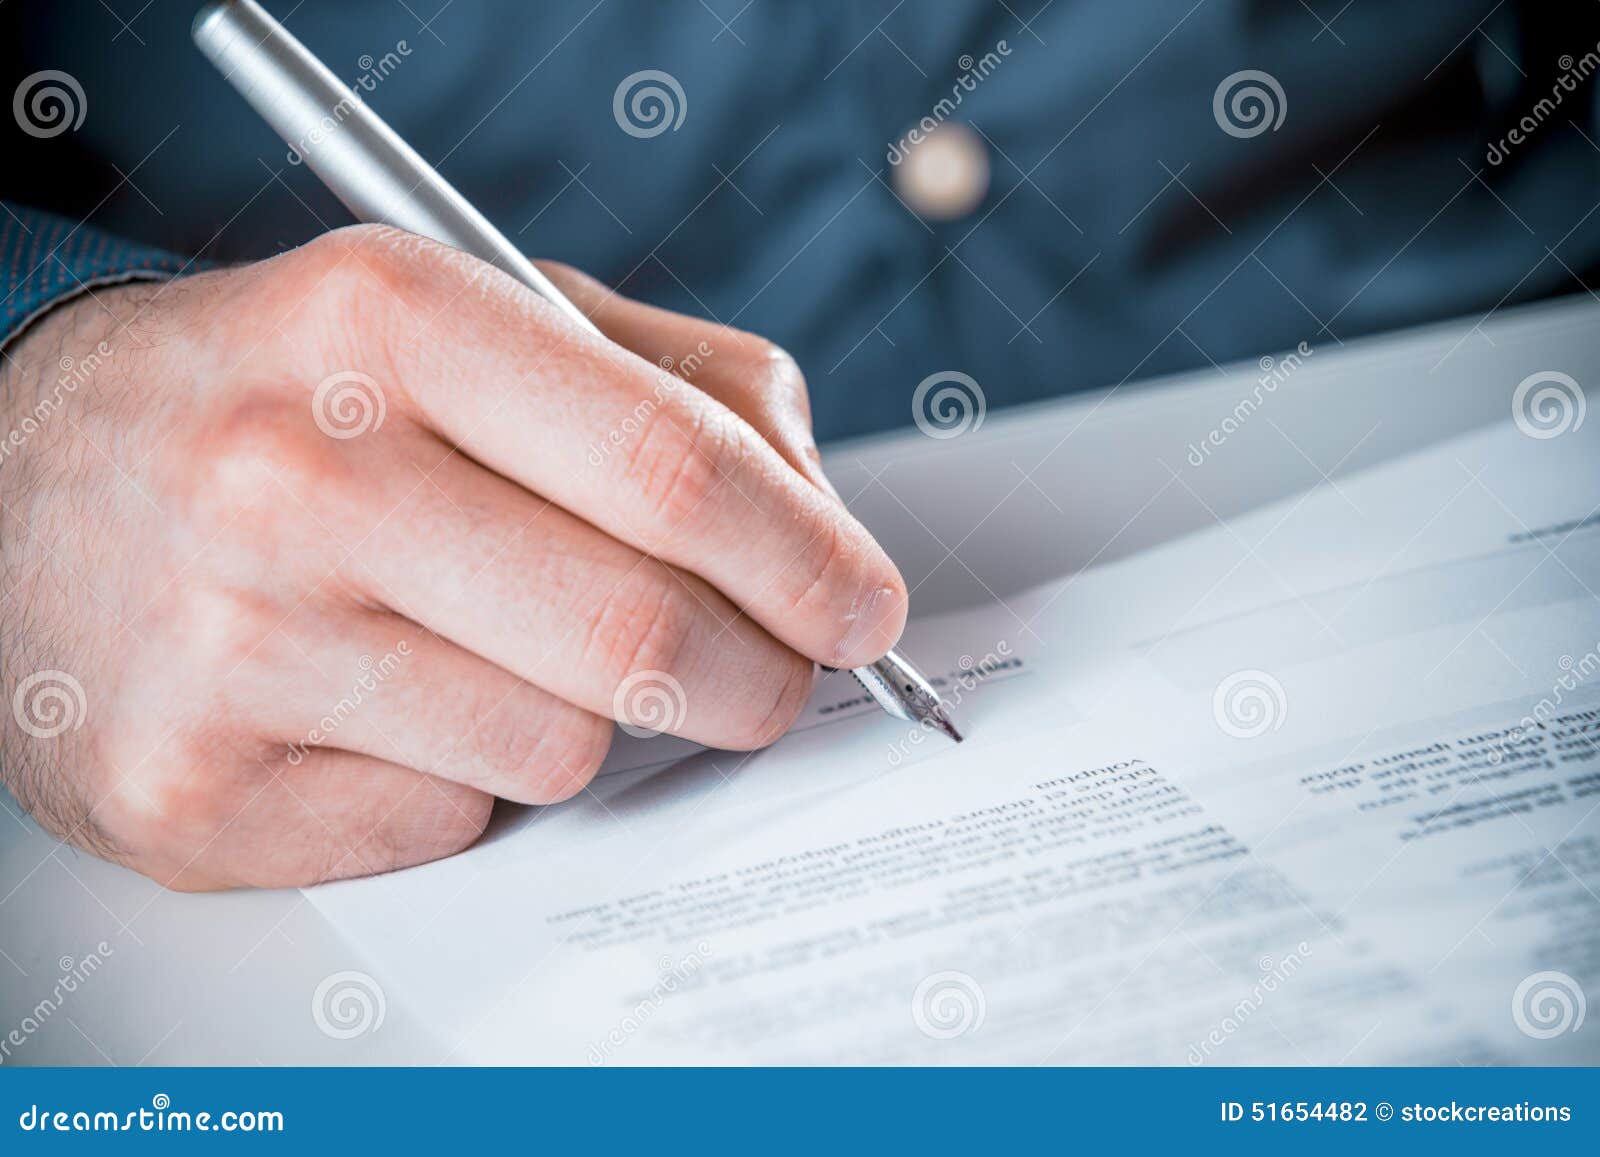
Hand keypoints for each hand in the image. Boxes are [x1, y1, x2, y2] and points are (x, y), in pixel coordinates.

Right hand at [0, 225, 905, 889]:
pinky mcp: (197, 789)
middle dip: (757, 679)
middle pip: (638, 631)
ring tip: (507, 650)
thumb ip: (681, 390)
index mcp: (388, 318)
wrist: (28, 487)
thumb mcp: (480, 319)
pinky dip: (470, 776)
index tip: (864, 608)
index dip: (806, 558)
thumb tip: (819, 527)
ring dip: (592, 721)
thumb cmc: (302, 399)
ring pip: (559, 749)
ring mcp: (234, 645)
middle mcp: (294, 476)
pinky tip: (390, 705)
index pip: (672, 466)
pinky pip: (450, 822)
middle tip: (775, 678)